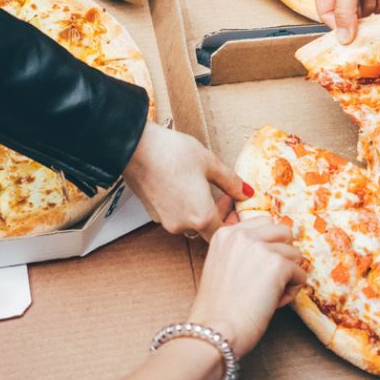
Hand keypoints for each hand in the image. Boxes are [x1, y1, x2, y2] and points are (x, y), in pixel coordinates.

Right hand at [122, 123, 253, 239]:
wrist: (135, 148)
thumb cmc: (171, 153)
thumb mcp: (210, 163)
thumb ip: (231, 182)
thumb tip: (245, 192)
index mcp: (200, 217)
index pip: (225, 232)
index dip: (234, 221)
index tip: (237, 207)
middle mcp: (181, 225)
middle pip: (207, 228)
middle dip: (219, 213)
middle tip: (226, 193)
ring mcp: (165, 220)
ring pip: (190, 221)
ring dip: (201, 208)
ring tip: (205, 186)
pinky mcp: (153, 212)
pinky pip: (175, 214)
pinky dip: (184, 205)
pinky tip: (185, 185)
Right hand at [187, 215, 305, 356]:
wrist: (215, 331)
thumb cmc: (217, 309)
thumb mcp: (221, 266)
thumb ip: (242, 251)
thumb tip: (277, 248)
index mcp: (225, 233)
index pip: (264, 222)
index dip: (270, 245)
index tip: (261, 268)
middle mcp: (242, 235)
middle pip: (284, 232)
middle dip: (284, 255)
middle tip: (271, 280)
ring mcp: (260, 248)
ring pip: (295, 254)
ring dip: (289, 275)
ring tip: (270, 295)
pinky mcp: (277, 265)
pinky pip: (300, 274)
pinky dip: (293, 290)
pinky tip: (274, 303)